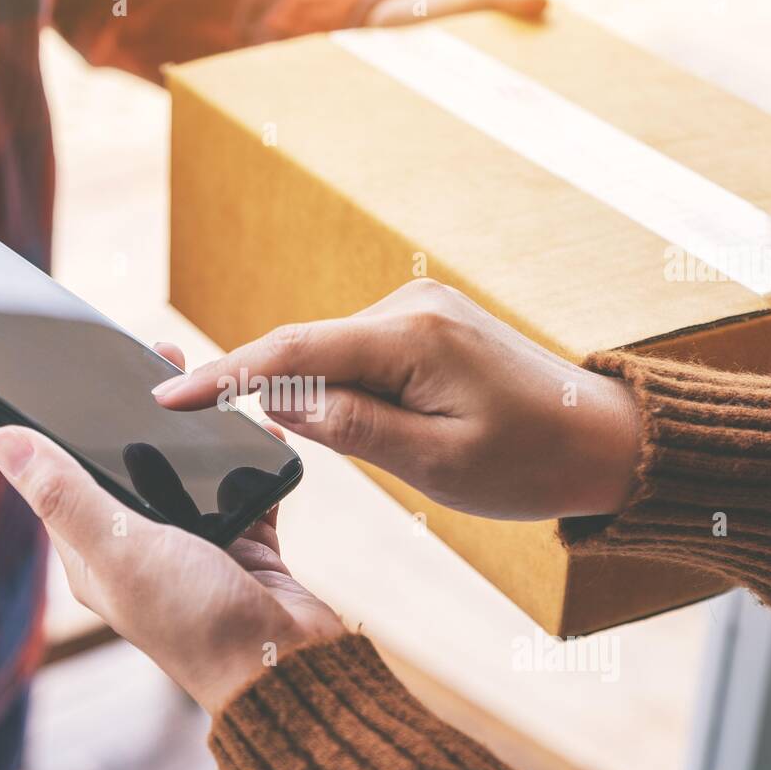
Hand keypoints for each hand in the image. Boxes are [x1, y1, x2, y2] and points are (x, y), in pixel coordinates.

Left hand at [0, 342, 343, 714]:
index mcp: (95, 552)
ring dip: (199, 428)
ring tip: (213, 380)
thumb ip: (65, 495)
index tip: (86, 369)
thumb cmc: (197, 621)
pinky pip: (243, 483)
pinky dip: (252, 457)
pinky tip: (261, 429)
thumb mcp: (121, 549)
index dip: (71, 422)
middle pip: (132, 462)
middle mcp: (140, 545)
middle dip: (143, 411)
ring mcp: (195, 542)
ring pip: (189, 468)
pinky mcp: (245, 540)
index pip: (66, 474)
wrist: (288, 668)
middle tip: (162, 356)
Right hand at [154, 280, 641, 520]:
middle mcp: (409, 306)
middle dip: (273, 396)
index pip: (291, 350)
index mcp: (411, 337)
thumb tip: (276, 400)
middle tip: (285, 445)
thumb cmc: (530, 461)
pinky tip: (381, 429)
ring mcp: (417, 309)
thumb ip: (350, 428)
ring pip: (331, 356)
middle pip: (306, 349)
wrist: (602, 438)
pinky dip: (344, 390)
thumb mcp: (436, 463)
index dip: (223, 374)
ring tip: (388, 450)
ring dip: (321, 401)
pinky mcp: (423, 324)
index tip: (167, 395)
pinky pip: (358, 356)